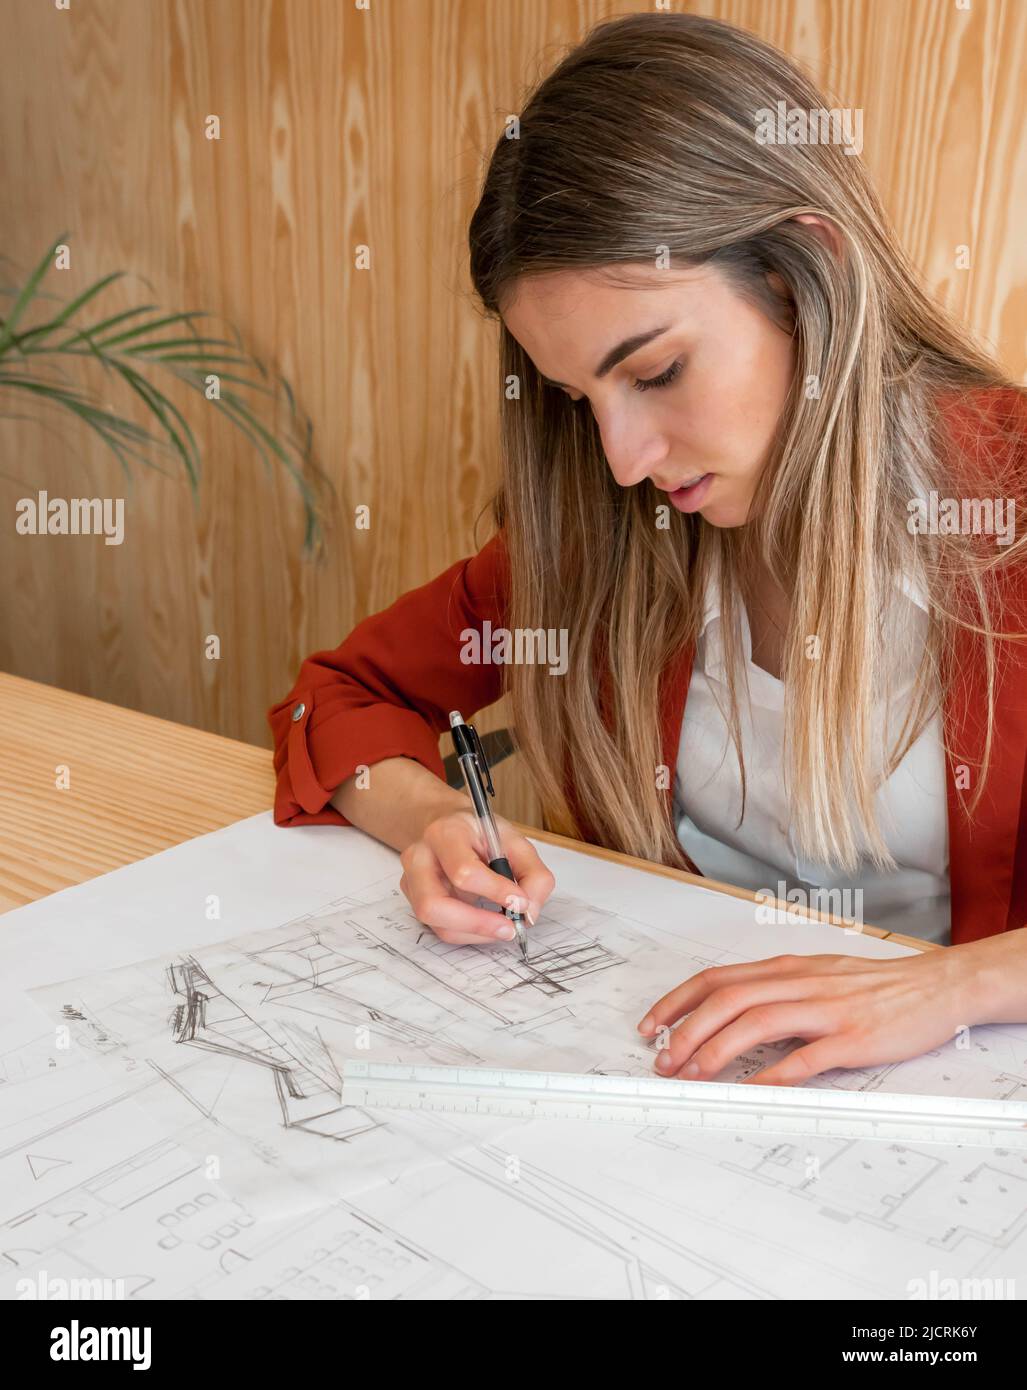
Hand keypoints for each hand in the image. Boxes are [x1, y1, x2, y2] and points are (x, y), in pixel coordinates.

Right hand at [399, 808, 554, 945]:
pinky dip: (469, 933)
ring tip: (502, 927)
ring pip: (436, 923)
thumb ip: (532, 874)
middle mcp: (419, 857)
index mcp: (445, 833)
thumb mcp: (514, 841)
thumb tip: (528, 912)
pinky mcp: (414, 900)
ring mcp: (411, 881)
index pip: (464, 871)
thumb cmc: (479, 833)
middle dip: (476, 924)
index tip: (521, 903)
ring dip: (475, 933)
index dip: (495, 891)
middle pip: (433, 904)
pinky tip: (487, 922)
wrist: (448, 825)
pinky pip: (440, 928)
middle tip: (510, 929)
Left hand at [636, 934, 1026, 1085]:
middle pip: (728, 999)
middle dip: (687, 1030)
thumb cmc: (872, 986)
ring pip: (758, 1022)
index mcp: (786, 969)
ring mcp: (826, 1010)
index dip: (677, 1001)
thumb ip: (774, 991)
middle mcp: (799, 983)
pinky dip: (771, 1075)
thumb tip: (725, 1014)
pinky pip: (805, 1058)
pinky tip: (749, 1092)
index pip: (717, 978)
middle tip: (663, 1060)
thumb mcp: (815, 975)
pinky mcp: (851, 1039)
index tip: (650, 1025)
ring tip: (692, 1074)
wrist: (935, 986)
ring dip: (718, 1049)